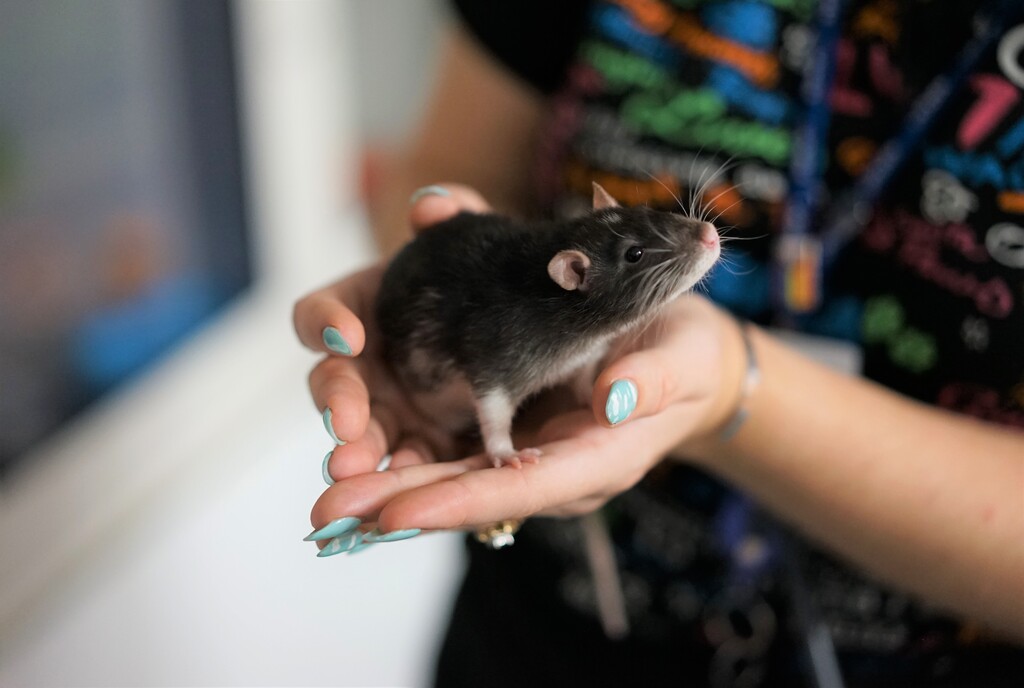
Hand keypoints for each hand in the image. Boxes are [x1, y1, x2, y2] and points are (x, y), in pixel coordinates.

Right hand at [293, 185, 492, 480]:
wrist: (537, 324)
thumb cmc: (493, 278)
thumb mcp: (480, 244)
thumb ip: (459, 216)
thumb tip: (432, 205)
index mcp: (365, 309)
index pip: (319, 313)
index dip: (324, 321)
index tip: (348, 334)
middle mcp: (367, 363)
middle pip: (332, 383)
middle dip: (337, 404)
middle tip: (348, 426)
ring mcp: (390, 408)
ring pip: (362, 434)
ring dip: (358, 452)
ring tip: (359, 472)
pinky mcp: (423, 443)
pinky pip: (408, 463)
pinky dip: (407, 476)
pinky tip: (417, 487)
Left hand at [304, 277, 747, 548]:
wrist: (676, 351)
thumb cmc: (683, 357)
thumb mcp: (680, 361)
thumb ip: (653, 382)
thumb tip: (614, 399)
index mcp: (593, 459)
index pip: (518, 489)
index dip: (457, 501)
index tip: (394, 514)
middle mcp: (548, 463)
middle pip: (469, 491)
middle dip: (399, 504)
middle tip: (330, 514)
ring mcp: (526, 447)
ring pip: (450, 473)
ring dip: (388, 483)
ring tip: (328, 496)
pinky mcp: (509, 421)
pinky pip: (453, 445)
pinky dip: (405, 451)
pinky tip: (358, 451)